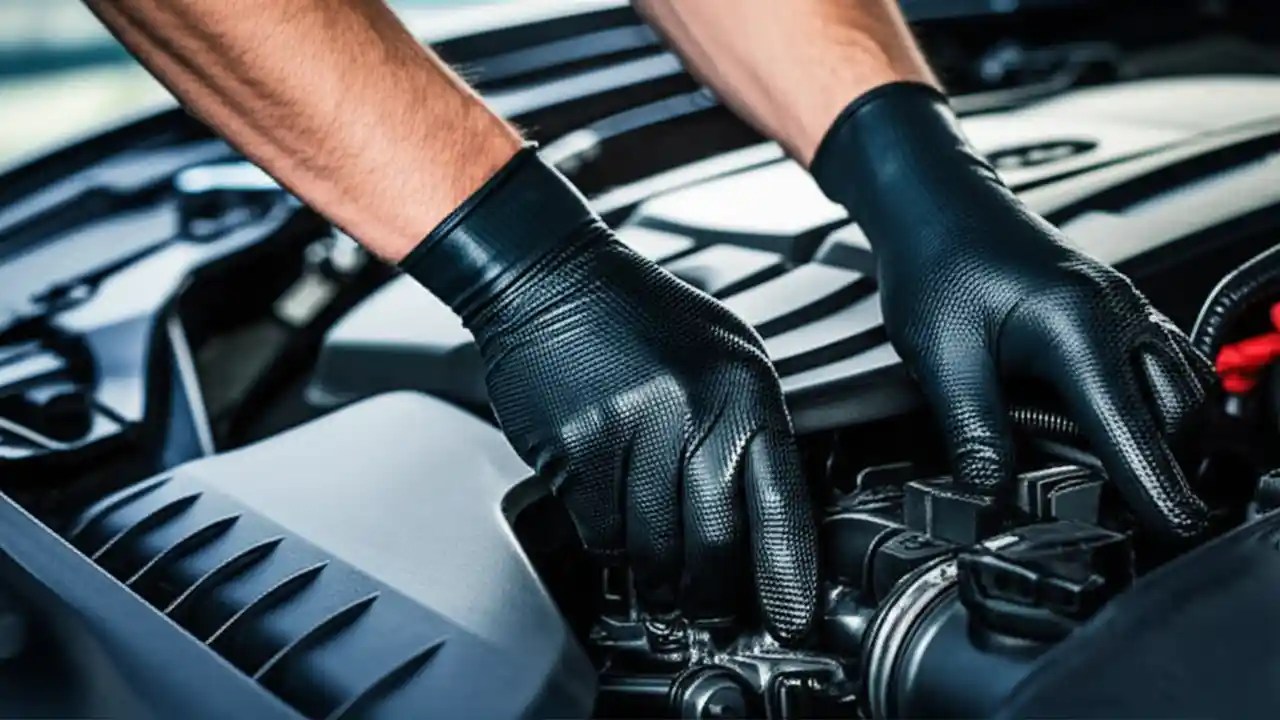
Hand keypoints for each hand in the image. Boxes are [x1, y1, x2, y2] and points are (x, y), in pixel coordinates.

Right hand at [401, 148, 817, 642]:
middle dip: (715, 597)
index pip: (782, 504)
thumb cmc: (642, 320)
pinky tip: (614, 523)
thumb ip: (749, 428)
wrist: (551, 279)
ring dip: (659, 578)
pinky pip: (601, 532)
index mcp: (745, 388)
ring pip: (653, 549)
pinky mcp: (577, 448)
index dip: (788, 575)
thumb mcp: (724, 355)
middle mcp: (695, 409)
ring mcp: (632, 429)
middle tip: (713, 617)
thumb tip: (766, 523)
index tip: (789, 618)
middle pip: (715, 543)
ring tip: (662, 580)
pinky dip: (610, 542)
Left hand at [813, 83, 1213, 538]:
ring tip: (1117, 474)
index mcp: (1080, 331)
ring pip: (1179, 389)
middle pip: (1178, 415)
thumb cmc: (937, 263)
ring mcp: (1124, 309)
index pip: (1133, 431)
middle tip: (1128, 511)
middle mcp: (1119, 316)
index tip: (1176, 528)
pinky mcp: (1114, 309)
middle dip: (1164, 466)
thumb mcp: (942, 360)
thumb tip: (990, 497)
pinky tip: (1109, 423)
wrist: (934, 204)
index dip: (1155, 489)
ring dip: (1161, 435)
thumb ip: (974, 434)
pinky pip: (1162, 365)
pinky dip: (1152, 403)